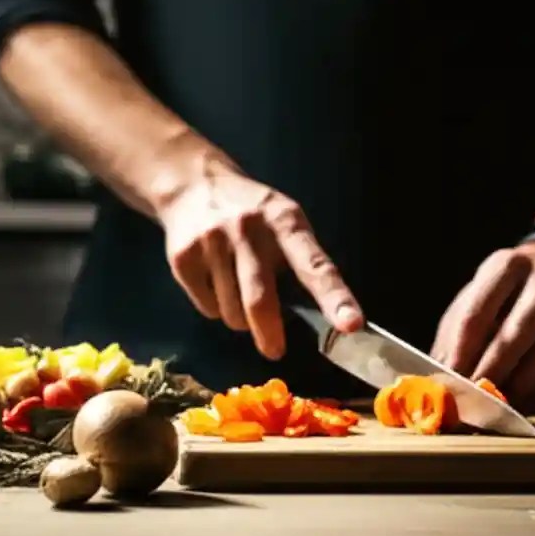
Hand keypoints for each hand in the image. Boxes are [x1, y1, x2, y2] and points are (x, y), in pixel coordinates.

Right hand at [157, 170, 363, 359]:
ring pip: (232, 311)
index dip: (335, 297)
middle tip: (276, 350)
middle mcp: (249, 230)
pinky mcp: (183, 259)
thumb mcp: (285, 221)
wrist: (194, 185)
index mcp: (286, 221)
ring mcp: (212, 243)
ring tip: (242, 296)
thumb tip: (318, 315)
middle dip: (270, 334)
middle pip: (260, 300)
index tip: (351, 324)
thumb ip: (301, 260)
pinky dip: (217, 309)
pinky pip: (207, 308)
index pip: (315, 266)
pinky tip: (217, 284)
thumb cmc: (254, 213)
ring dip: (242, 320)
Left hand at [430, 242, 534, 410]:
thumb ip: (455, 337)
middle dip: (491, 371)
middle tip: (472, 398)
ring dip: (516, 388)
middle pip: (516, 334)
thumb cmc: (500, 297)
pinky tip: (517, 406)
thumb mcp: (473, 301)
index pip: (478, 312)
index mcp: (507, 266)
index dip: (462, 350)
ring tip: (493, 408)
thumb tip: (438, 381)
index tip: (450, 378)